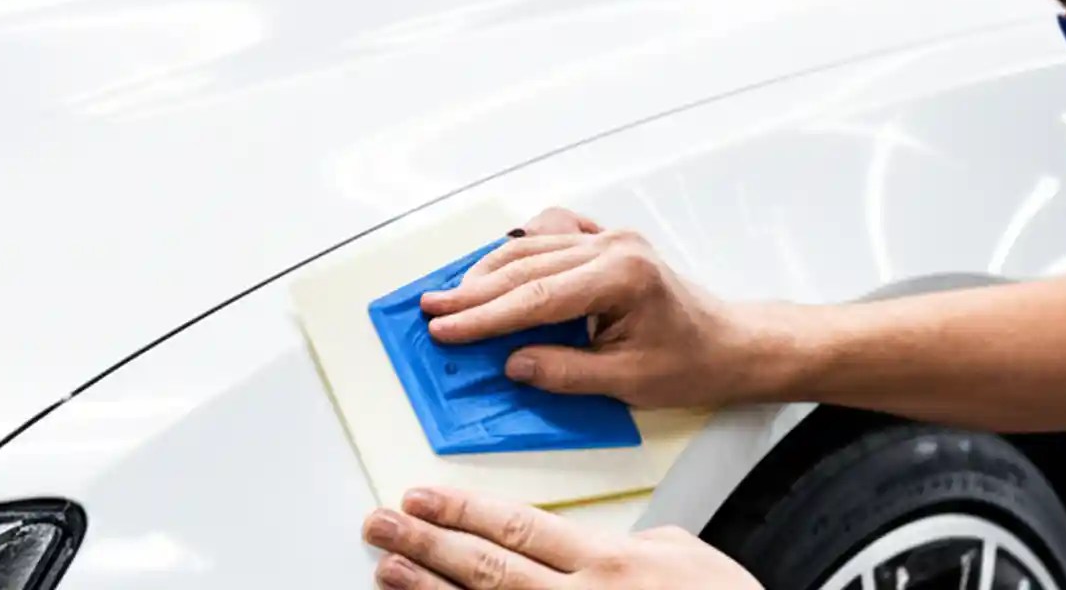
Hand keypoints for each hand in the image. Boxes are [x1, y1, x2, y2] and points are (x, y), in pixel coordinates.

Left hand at [362, 487, 761, 588]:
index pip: (519, 525)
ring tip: (387, 570)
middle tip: (382, 524)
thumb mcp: (683, 553)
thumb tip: (586, 540)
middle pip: (487, 566)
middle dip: (427, 544)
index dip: (463, 509)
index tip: (422, 495)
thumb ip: (628, 539)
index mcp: (609, 562)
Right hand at [421, 208, 789, 407]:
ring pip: (533, 246)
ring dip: (489, 269)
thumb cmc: (691, 362)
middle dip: (473, 291)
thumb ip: (564, 372)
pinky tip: (501, 260)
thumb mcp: (627, 382)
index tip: (445, 329)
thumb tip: (512, 363)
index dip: (483, 316)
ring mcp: (610, 238)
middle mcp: (613, 246)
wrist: (731, 344)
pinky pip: (554, 231)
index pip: (534, 297)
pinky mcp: (608, 241)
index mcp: (620, 276)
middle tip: (432, 310)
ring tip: (453, 294)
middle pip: (525, 266)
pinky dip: (522, 245)